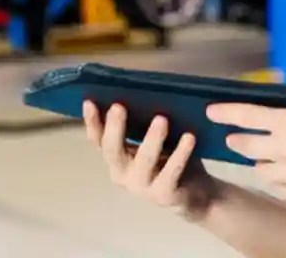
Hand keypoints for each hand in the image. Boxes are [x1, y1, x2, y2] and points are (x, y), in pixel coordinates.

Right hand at [83, 100, 218, 220]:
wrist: (196, 193)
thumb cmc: (170, 158)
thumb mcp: (153, 139)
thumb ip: (142, 123)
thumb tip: (140, 91)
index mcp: (117, 158)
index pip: (98, 140)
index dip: (91, 122)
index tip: (89, 102)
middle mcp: (123, 174)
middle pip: (112, 151)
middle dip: (114, 128)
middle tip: (118, 106)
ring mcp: (142, 187)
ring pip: (144, 161)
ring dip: (152, 139)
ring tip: (161, 119)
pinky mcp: (164, 195)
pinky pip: (171, 172)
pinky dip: (180, 154)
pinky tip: (189, 137)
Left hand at [207, 100, 285, 212]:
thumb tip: (274, 112)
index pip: (247, 115)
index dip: (226, 112)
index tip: (212, 112)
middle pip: (245, 145)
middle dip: (237, 140)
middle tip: (235, 138)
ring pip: (259, 169)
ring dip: (262, 161)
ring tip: (275, 156)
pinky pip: (277, 186)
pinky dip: (279, 178)